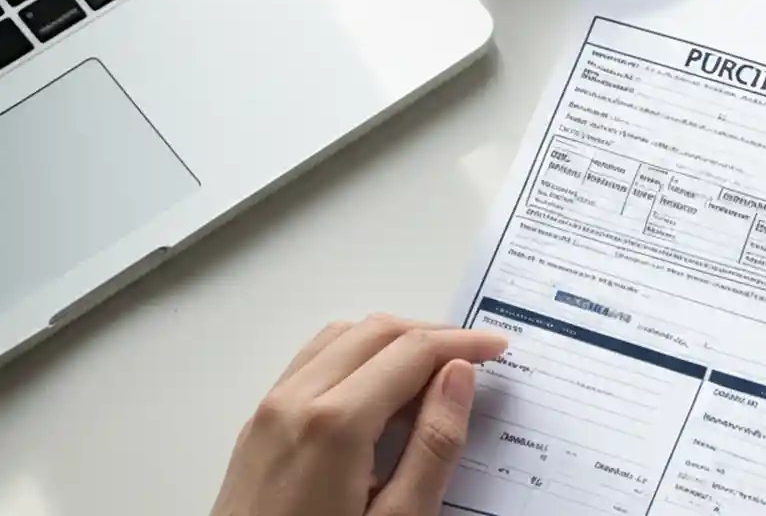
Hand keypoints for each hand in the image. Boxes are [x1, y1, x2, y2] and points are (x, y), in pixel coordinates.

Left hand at [210, 315, 506, 515]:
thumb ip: (433, 447)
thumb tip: (458, 376)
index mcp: (334, 424)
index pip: (411, 351)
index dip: (461, 342)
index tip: (497, 348)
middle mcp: (294, 402)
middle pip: (375, 331)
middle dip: (431, 334)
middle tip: (474, 357)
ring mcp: (268, 411)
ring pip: (339, 336)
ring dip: (391, 340)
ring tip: (432, 371)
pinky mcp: (256, 427)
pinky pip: (310, 362)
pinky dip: (354, 354)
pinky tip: (379, 389)